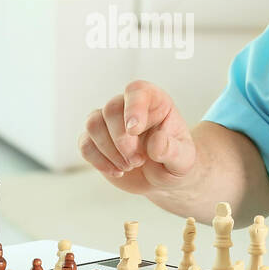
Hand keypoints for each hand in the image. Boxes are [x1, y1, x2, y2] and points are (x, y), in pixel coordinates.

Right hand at [79, 80, 195, 194]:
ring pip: (93, 124)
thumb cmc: (175, 163)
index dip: (133, 107)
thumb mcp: (183, 160)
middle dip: (121, 140)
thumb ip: (173, 151)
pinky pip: (85, 144)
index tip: (134, 130)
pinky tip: (117, 172)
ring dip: (109, 150)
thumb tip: (155, 143)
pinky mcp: (95, 140)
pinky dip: (98, 161)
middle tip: (137, 161)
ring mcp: (109, 123)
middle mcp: (128, 106)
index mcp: (154, 101)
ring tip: (128, 166)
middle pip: (111, 109)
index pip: (137, 91)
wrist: (163, 179)